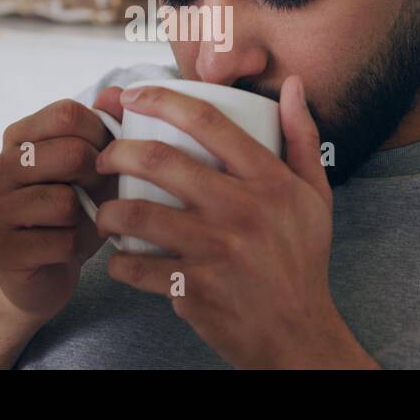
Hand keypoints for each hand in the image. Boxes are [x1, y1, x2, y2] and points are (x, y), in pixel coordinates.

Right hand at [0, 93, 122, 322]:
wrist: (44, 275)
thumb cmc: (74, 214)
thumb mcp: (94, 169)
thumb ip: (105, 129)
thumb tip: (116, 94)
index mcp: (16, 138)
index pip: (67, 114)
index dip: (102, 136)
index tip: (107, 160)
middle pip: (68, 153)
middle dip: (97, 178)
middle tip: (95, 197)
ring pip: (64, 202)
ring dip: (84, 219)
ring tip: (75, 225)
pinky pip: (60, 242)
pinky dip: (74, 249)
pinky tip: (62, 252)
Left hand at [92, 77, 378, 368]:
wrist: (298, 335)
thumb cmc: (302, 260)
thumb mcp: (315, 196)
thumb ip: (302, 137)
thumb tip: (292, 84)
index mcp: (269, 180)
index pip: (208, 121)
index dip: (161, 98)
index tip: (130, 96)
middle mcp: (242, 210)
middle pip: (160, 160)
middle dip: (117, 151)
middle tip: (104, 158)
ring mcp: (216, 251)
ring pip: (138, 215)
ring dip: (107, 210)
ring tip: (104, 211)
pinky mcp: (195, 290)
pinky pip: (138, 268)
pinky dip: (119, 262)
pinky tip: (119, 257)